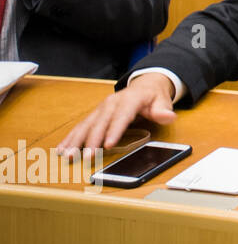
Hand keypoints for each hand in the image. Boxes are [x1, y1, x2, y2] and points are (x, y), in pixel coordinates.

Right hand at [57, 73, 177, 157]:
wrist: (144, 85)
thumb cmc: (153, 97)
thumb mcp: (162, 101)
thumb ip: (163, 110)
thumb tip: (168, 116)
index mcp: (129, 100)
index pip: (121, 117)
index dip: (114, 131)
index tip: (108, 145)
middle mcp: (111, 104)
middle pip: (100, 124)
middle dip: (92, 141)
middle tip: (87, 157)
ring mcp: (101, 109)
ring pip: (86, 126)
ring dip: (76, 141)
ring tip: (68, 156)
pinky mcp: (95, 115)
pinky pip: (81, 127)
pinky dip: (71, 138)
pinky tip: (62, 149)